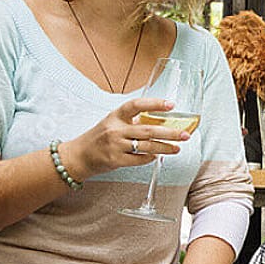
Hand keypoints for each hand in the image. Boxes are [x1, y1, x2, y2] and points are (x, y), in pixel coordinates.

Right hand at [61, 97, 187, 180]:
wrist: (79, 156)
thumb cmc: (101, 137)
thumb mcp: (114, 123)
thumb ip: (134, 121)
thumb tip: (163, 121)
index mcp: (116, 116)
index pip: (136, 105)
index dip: (154, 103)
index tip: (171, 105)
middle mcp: (115, 129)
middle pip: (148, 130)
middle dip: (170, 133)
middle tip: (185, 135)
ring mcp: (115, 145)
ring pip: (147, 146)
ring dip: (165, 147)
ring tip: (177, 148)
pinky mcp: (115, 160)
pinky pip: (139, 159)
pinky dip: (150, 158)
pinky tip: (157, 156)